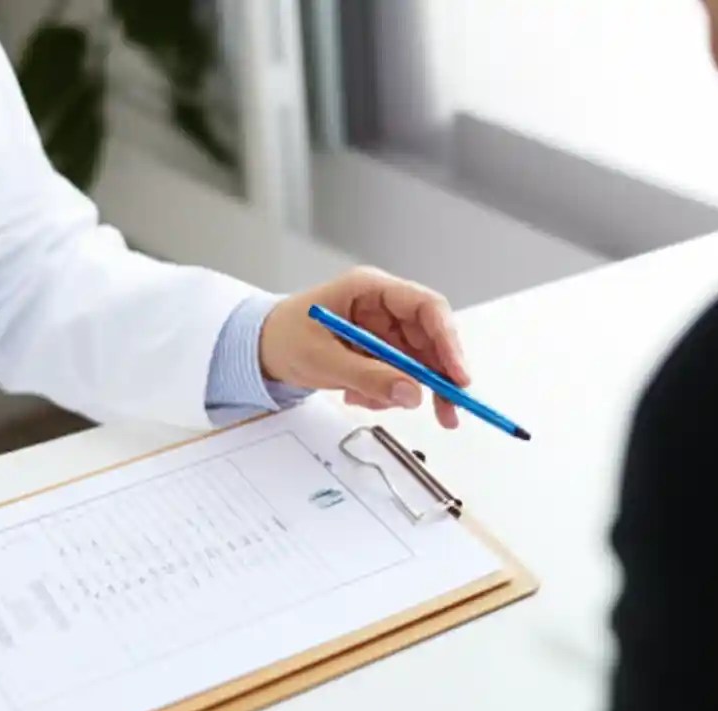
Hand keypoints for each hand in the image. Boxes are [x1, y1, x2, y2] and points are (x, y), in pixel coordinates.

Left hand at [260, 267, 469, 427]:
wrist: (259, 349)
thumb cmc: (283, 337)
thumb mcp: (322, 359)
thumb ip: (368, 376)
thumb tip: (412, 394)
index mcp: (371, 289)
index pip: (427, 308)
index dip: (449, 341)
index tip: (458, 376)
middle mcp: (383, 307)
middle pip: (431, 339)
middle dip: (439, 377)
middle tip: (448, 413)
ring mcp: (382, 331)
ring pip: (418, 364)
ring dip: (405, 391)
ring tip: (365, 401)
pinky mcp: (378, 353)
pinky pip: (399, 378)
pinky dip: (385, 394)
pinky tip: (356, 396)